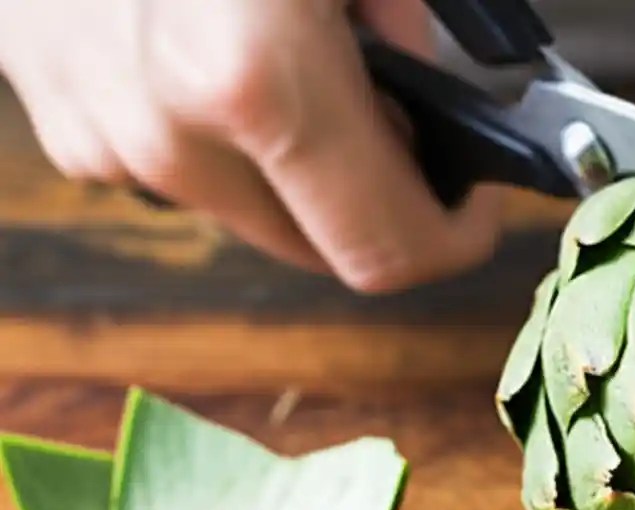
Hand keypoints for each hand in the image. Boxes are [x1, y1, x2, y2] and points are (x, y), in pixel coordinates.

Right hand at [0, 1, 501, 291]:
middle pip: (315, 244)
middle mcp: (165, 132)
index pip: (386, 251)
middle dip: (375, 193)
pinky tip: (227, 42)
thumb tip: (424, 102)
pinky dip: (224, 129)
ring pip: (245, 207)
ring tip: (303, 46)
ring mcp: (99, 131)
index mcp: (251, 79)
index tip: (472, 200)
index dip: (450, 238)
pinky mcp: (56, 112)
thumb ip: (407, 26)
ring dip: (298, 161)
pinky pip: (177, 160)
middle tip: (399, 106)